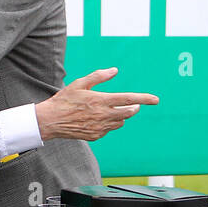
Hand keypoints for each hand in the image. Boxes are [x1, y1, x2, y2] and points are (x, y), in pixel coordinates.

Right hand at [34, 68, 158, 140]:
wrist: (51, 121)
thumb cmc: (65, 100)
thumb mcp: (80, 83)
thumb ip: (98, 76)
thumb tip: (115, 70)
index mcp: (101, 100)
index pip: (129, 99)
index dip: (144, 99)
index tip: (156, 100)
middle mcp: (103, 115)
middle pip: (129, 112)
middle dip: (134, 107)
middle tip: (134, 104)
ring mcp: (100, 128)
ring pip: (121, 122)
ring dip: (122, 115)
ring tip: (110, 109)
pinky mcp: (96, 136)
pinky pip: (110, 129)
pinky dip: (110, 123)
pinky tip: (98, 119)